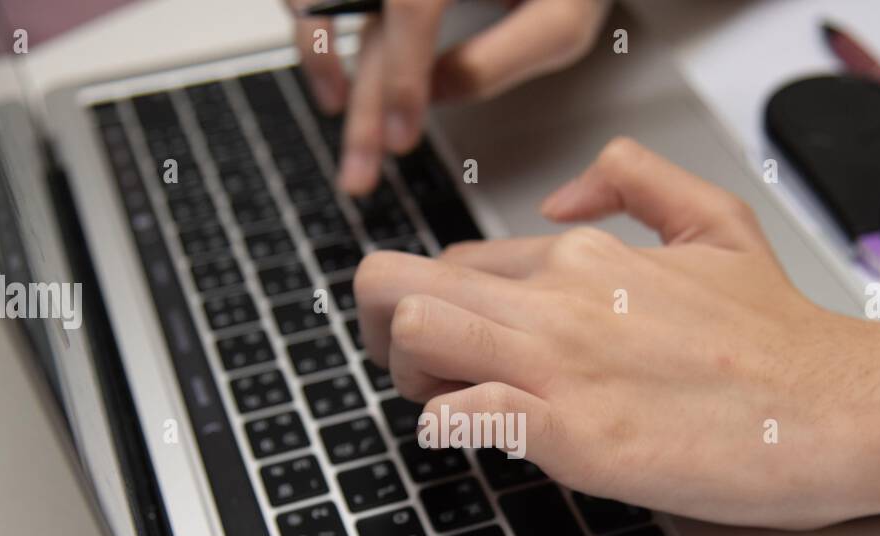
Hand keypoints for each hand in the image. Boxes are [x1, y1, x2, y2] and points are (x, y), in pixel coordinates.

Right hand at [290, 0, 611, 194]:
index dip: (401, 76)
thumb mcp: (564, 19)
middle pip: (367, 22)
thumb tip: (439, 93)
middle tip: (361, 174)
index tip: (402, 137)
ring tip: (336, 116)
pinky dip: (315, 31)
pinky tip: (333, 77)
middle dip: (361, 105)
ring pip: (324, 3)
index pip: (412, 6)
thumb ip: (503, 57)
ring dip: (321, 63)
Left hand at [354, 137, 879, 529]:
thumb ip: (635, 182)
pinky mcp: (573, 431)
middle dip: (382, 330)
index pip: (455, 267)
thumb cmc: (781, 338)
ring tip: (455, 406)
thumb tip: (562, 196)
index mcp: (581, 256)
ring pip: (411, 332)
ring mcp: (559, 361)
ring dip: (407, 375)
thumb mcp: (717, 220)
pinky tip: (490, 441)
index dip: (442, 312)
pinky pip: (459, 415)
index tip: (467, 352)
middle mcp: (557, 296)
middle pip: (397, 283)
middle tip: (424, 373)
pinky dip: (452, 429)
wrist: (841, 408)